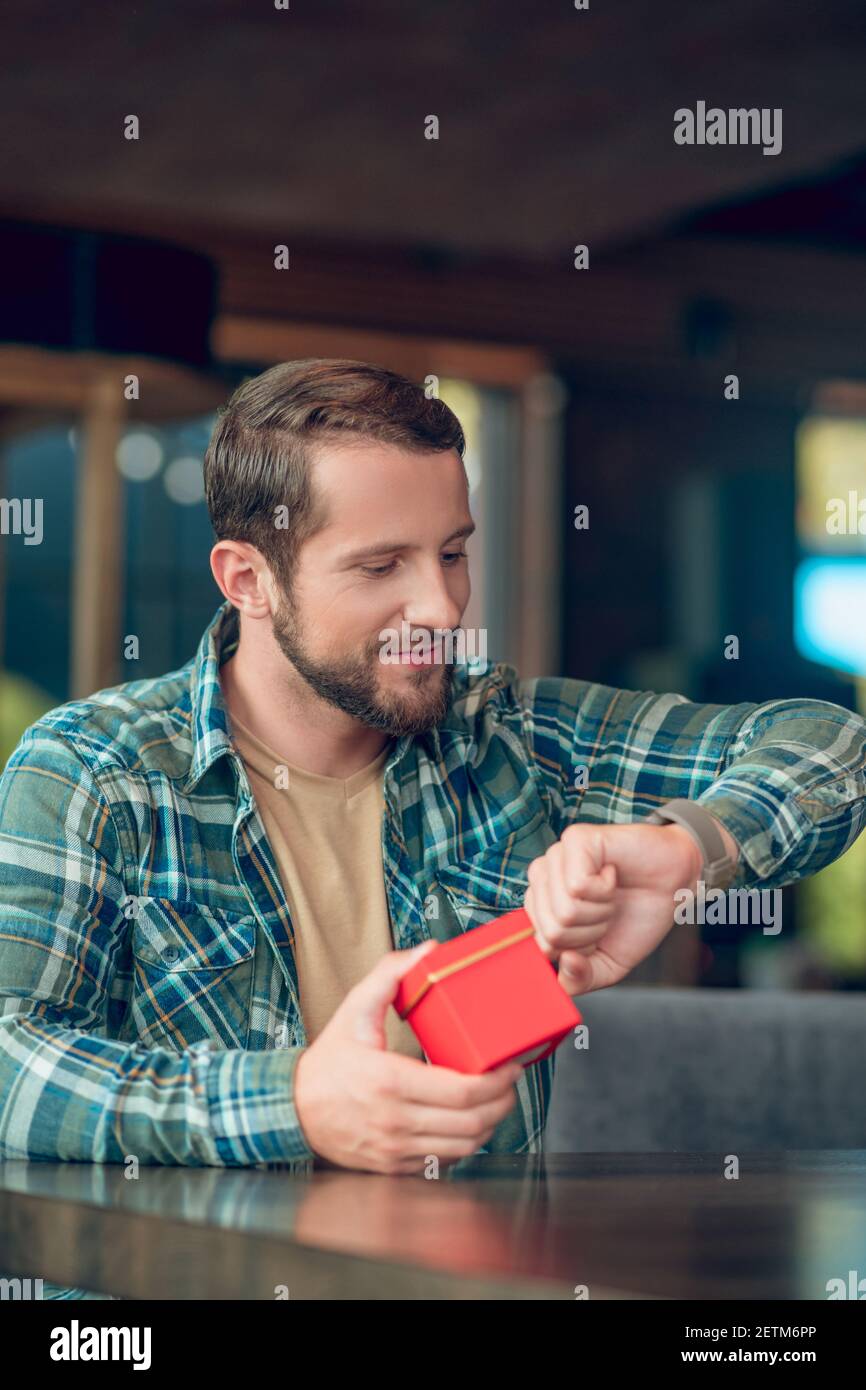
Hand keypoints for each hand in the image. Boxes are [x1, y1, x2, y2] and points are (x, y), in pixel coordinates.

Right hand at [293, 941, 522, 1174]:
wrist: (294, 1109)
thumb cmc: (330, 1061)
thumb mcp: (355, 1009)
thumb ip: (390, 975)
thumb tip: (428, 950)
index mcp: (390, 1081)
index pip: (464, 1091)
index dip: (498, 1081)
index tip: (511, 1066)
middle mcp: (395, 1120)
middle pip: (472, 1122)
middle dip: (502, 1101)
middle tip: (510, 1082)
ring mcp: (396, 1149)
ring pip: (464, 1146)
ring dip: (489, 1124)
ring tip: (495, 1101)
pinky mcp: (395, 1166)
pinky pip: (444, 1161)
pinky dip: (464, 1143)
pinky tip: (466, 1122)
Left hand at [524, 821, 710, 995]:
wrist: (675, 884)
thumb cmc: (637, 918)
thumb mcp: (607, 965)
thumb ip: (579, 980)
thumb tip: (565, 962)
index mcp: (541, 906)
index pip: (540, 947)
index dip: (578, 950)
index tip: (598, 934)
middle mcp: (542, 879)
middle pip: (551, 931)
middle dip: (591, 932)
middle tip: (609, 911)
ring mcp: (555, 856)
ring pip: (564, 910)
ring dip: (600, 911)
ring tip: (611, 893)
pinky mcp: (575, 839)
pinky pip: (578, 885)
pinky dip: (605, 890)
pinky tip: (612, 875)